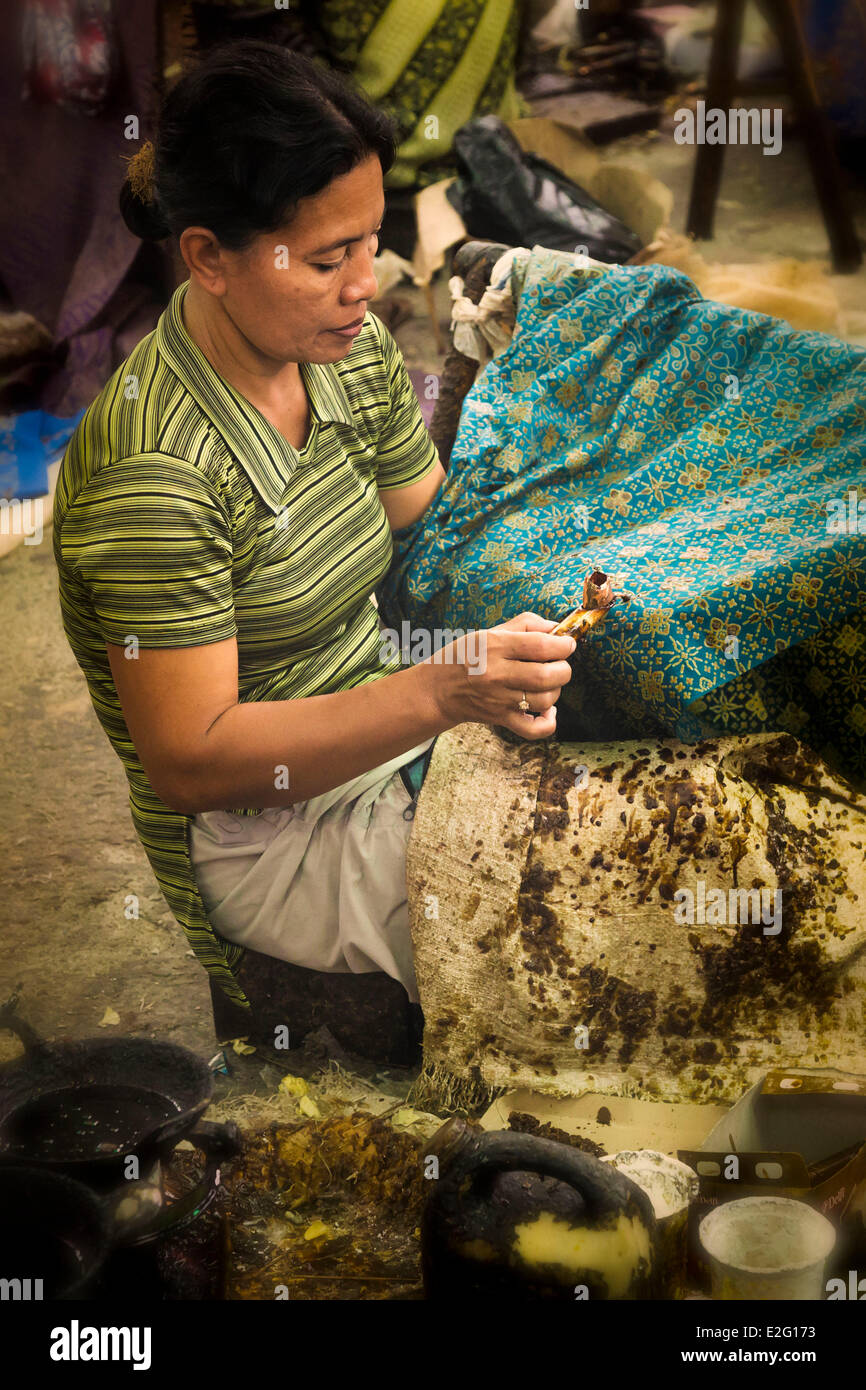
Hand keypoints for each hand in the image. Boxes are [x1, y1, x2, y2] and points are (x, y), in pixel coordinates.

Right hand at [423, 612, 576, 739]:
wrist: (436, 690)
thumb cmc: (464, 656)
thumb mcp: (489, 632)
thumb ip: (525, 624)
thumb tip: (557, 628)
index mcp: (494, 646)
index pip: (541, 645)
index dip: (563, 645)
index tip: (567, 644)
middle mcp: (497, 674)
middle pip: (548, 675)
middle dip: (563, 668)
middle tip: (558, 664)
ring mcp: (499, 700)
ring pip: (545, 700)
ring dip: (555, 690)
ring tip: (547, 683)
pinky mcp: (500, 719)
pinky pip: (534, 729)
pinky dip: (549, 722)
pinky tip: (548, 710)